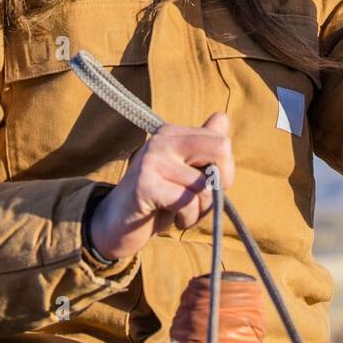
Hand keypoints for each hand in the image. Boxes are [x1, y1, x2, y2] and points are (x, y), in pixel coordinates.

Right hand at [89, 113, 234, 261]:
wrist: (117, 225)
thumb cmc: (158, 200)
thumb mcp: (185, 173)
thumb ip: (205, 147)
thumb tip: (223, 117)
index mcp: (171, 133)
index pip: (220, 141)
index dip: (225, 170)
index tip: (206, 187)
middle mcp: (161, 140)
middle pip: (220, 149)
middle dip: (221, 183)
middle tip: (202, 201)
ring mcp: (152, 160)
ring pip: (205, 185)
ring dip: (200, 211)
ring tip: (182, 213)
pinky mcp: (145, 184)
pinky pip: (187, 202)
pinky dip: (187, 218)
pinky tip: (174, 219)